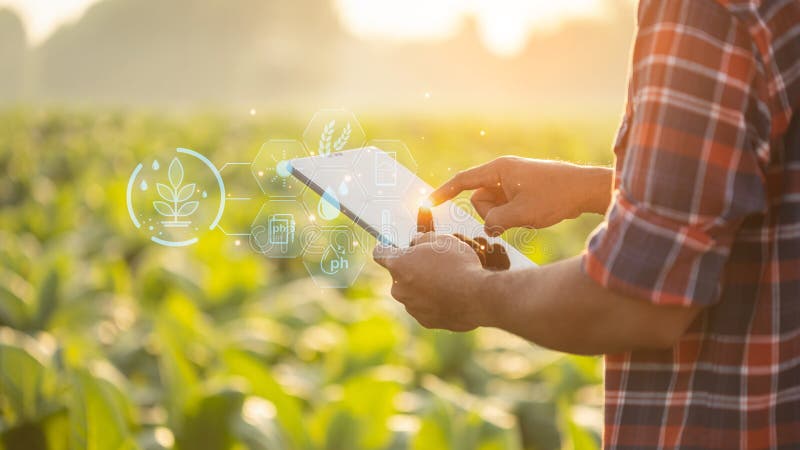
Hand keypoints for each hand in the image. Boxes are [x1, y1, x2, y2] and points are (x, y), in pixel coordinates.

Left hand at [372, 233, 492, 331]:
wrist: (477, 296)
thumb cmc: (459, 263)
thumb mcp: (442, 239)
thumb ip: (422, 238)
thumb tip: (416, 242)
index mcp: (398, 264)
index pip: (379, 252)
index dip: (386, 247)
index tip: (392, 246)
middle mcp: (398, 288)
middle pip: (398, 275)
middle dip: (411, 269)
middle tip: (432, 263)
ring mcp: (411, 307)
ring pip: (412, 293)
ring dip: (423, 286)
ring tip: (446, 281)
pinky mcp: (425, 321)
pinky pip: (425, 308)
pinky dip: (434, 302)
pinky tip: (451, 296)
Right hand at [430, 156, 611, 235]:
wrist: (586, 190)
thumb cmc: (556, 196)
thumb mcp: (522, 214)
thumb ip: (496, 222)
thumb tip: (488, 228)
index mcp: (499, 170)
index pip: (462, 181)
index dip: (443, 193)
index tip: (427, 203)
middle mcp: (502, 173)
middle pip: (479, 200)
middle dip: (492, 214)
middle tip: (518, 215)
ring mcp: (512, 182)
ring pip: (492, 207)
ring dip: (505, 217)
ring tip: (530, 215)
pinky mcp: (521, 191)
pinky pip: (505, 208)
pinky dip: (513, 216)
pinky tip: (533, 215)